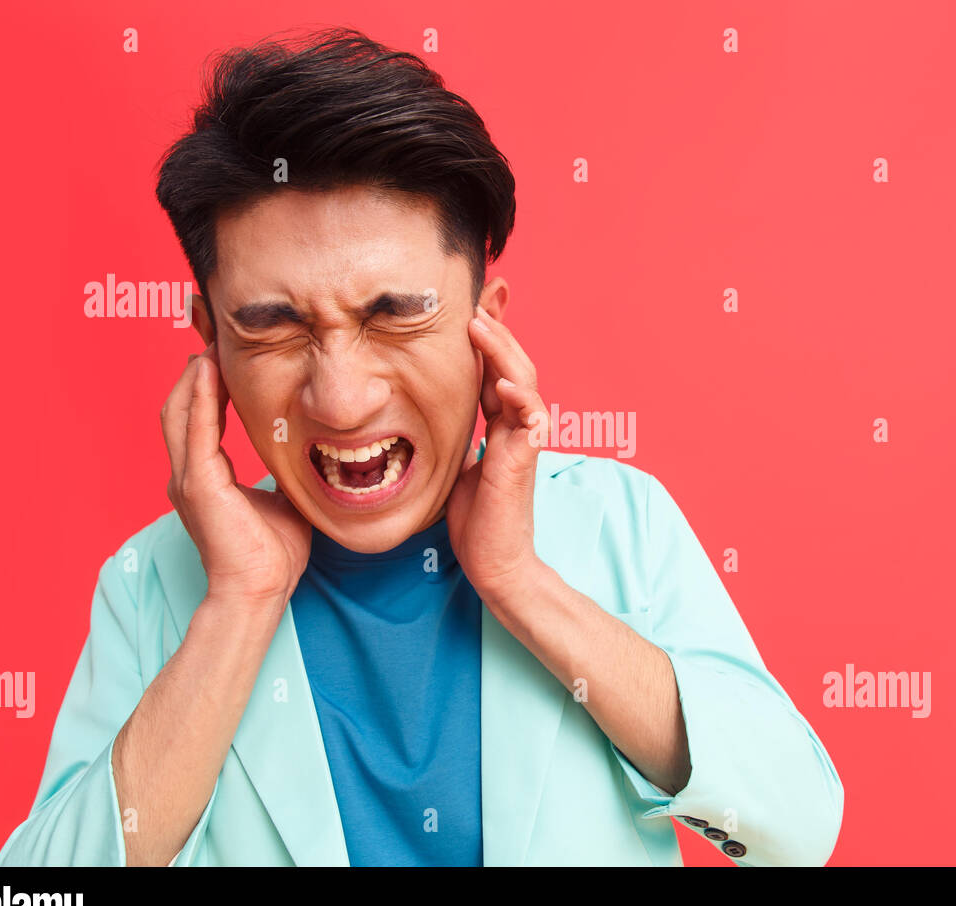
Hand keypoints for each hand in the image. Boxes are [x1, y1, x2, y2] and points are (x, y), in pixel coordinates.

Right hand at [162, 342, 311, 604]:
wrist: (260, 591)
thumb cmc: (272, 554)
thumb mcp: (280, 498)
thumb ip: (281, 471)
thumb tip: (306, 451)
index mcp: (205, 476)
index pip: (199, 415)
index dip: (205, 382)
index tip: (219, 351)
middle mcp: (189, 474)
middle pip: (180, 405)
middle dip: (193, 367)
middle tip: (208, 331)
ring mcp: (189, 480)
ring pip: (180, 412)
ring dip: (194, 375)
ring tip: (209, 341)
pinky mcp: (199, 487)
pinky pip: (195, 432)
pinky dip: (200, 398)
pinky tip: (207, 371)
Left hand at [446, 305, 549, 599]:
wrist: (494, 562)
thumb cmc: (475, 520)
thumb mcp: (454, 464)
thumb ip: (454, 434)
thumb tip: (424, 411)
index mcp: (499, 421)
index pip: (494, 365)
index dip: (489, 333)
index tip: (477, 300)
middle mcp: (515, 424)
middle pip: (513, 360)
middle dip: (499, 325)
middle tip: (485, 292)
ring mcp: (524, 439)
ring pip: (524, 380)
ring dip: (504, 351)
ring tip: (482, 325)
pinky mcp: (525, 460)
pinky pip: (532, 420)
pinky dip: (521, 398)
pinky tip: (506, 381)